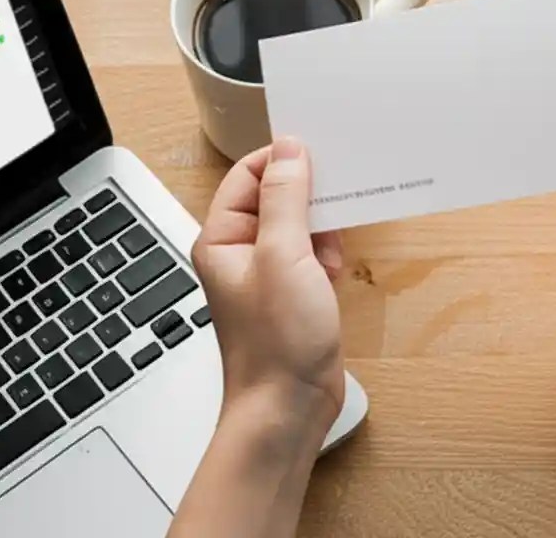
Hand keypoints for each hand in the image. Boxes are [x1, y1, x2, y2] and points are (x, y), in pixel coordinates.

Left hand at [191, 136, 345, 431]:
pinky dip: (328, 257)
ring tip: (328, 256)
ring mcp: (266, 272)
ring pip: (298, 226)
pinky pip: (312, 254)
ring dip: (321, 231)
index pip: (248, 175)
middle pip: (275, 197)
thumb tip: (288, 149)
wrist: (288, 407)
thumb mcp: (284, 255)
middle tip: (333, 201)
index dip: (282, 160)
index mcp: (222, 237)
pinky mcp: (291, 292)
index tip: (317, 154)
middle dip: (308, 199)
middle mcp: (239, 252)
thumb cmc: (276, 343)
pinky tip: (333, 276)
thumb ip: (285, 198)